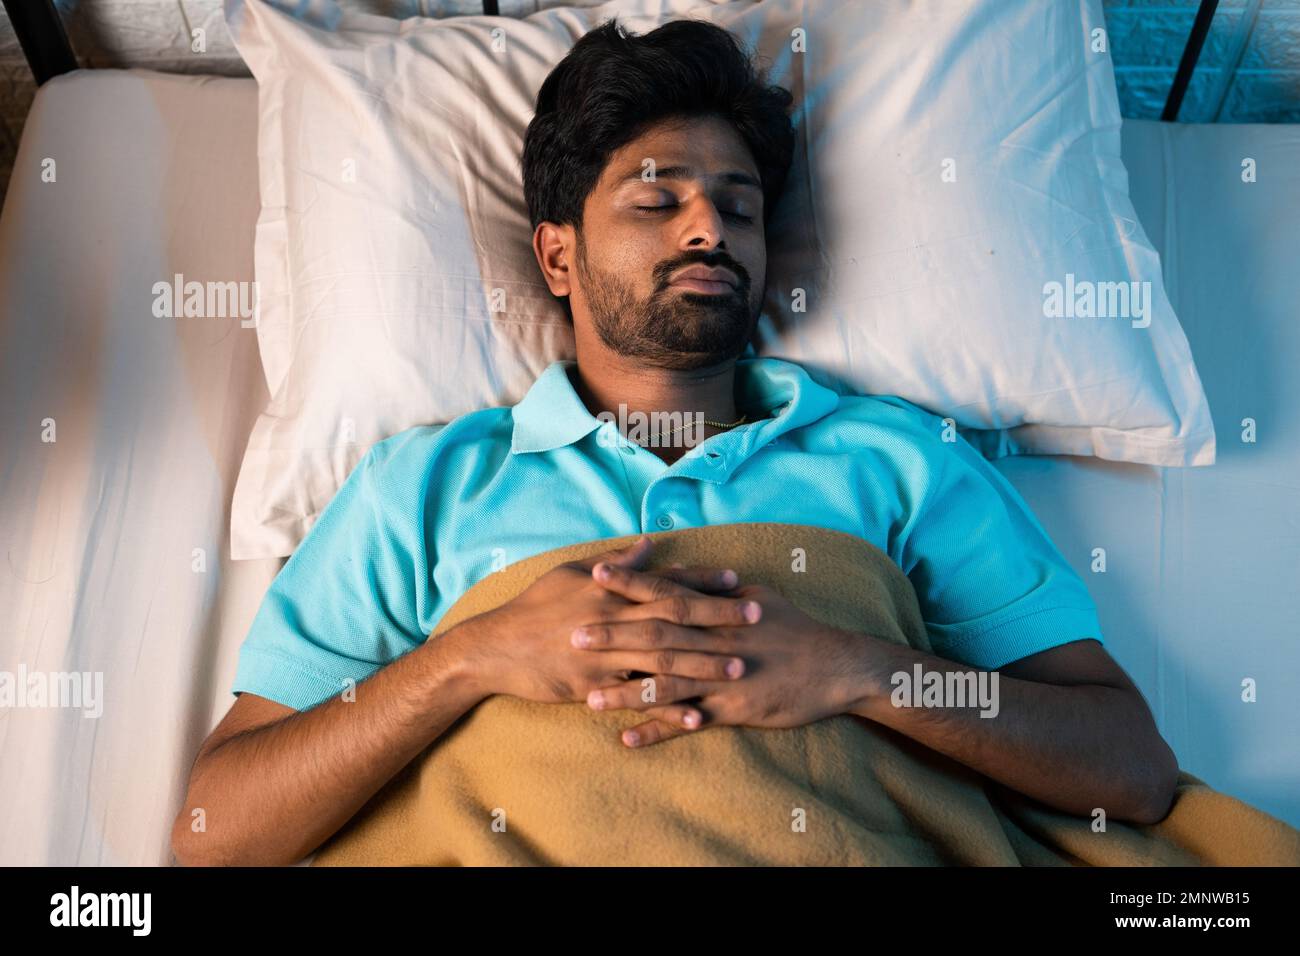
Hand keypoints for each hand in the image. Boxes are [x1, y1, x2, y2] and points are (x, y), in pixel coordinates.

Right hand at [453, 536, 756, 706]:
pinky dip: (670, 709)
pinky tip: (698, 717)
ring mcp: (606, 655)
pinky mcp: (596, 687)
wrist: (495, 648)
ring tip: (740, 667)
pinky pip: (640, 700)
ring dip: (704, 664)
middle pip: (675, 617)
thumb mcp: (572, 573)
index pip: (666, 581)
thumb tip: (649, 542)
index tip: (738, 578)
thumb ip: (617, 561)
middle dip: (718, 617)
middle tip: (757, 617)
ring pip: (664, 660)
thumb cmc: (534, 606)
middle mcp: (613, 618)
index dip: (703, 579)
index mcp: (610, 588)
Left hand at [580, 572, 879, 747]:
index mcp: (718, 611)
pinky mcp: (732, 708)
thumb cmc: (796, 630)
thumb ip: (722, 591)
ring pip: (665, 684)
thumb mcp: (760, 599)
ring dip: (625, 691)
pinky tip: (628, 739)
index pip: (666, 591)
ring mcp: (721, 676)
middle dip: (613, 636)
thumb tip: (695, 576)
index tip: (594, 573)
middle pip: (656, 636)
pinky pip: (688, 722)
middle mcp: (715, 641)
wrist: (836, 667)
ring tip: (588, 697)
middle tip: (572, 634)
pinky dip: (657, 730)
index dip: (630, 582)